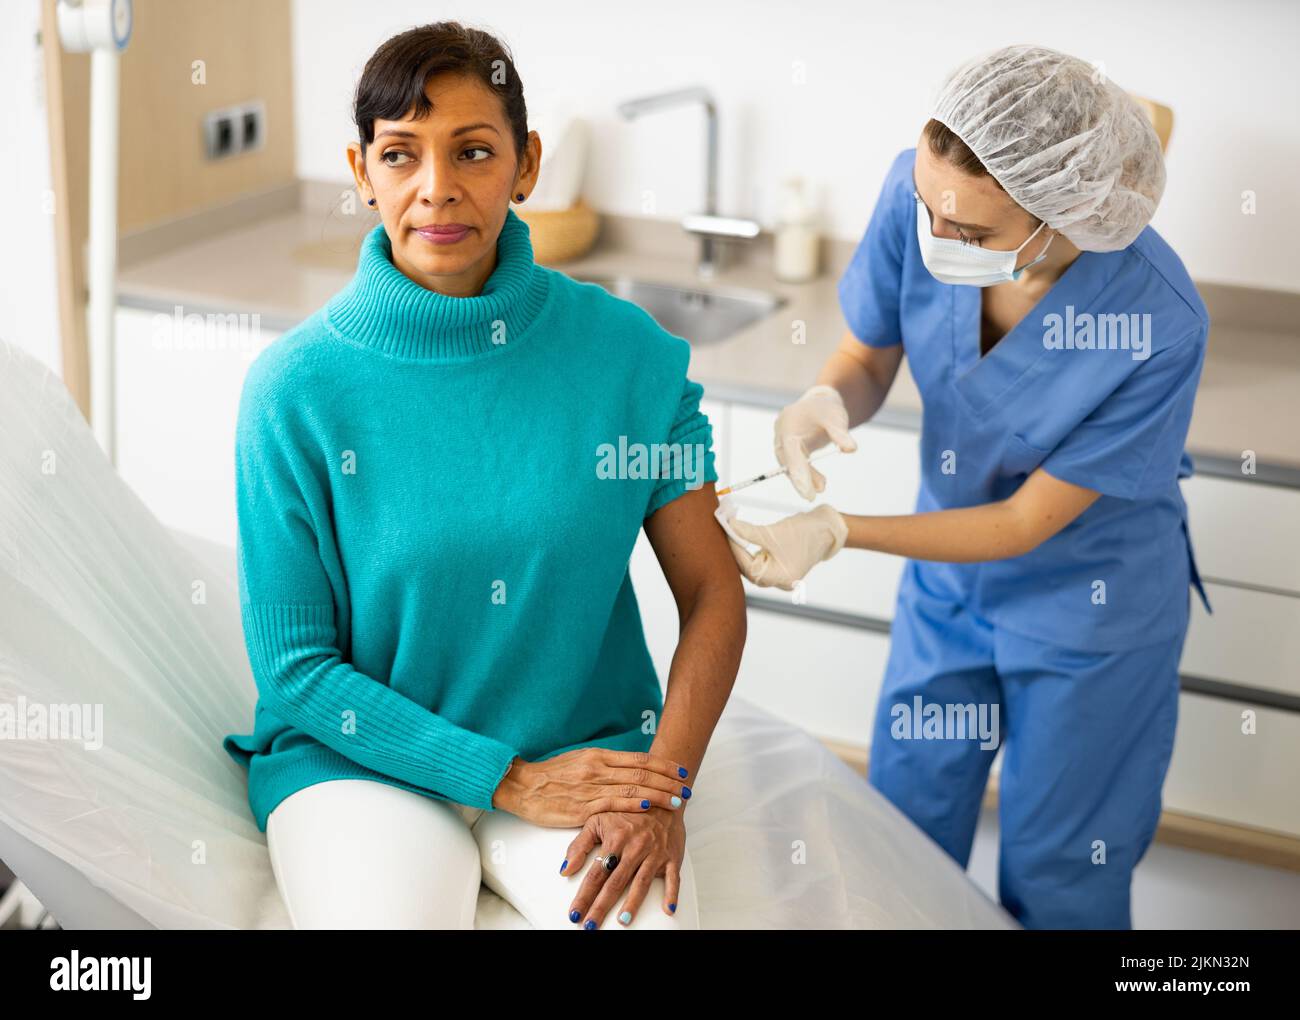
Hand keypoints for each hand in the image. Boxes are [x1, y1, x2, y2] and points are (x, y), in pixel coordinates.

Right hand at [492, 748, 690, 826]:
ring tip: (677, 801)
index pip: (640, 759)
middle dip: (669, 782)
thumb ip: (605, 764)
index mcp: (599, 756)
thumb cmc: (552, 775)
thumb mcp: (580, 760)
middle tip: (688, 788)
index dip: (664, 765)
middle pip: (642, 774)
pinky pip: (611, 805)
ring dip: (658, 795)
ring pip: (632, 789)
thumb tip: (630, 768)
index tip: (682, 771)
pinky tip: (647, 807)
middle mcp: (598, 769)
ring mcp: (591, 788)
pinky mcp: (582, 807)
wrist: (523, 786)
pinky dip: (632, 805)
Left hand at [561, 807, 686, 927]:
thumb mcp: (598, 819)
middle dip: (601, 906)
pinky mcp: (672, 856)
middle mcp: (635, 847)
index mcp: (615, 839)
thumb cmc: (626, 809)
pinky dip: (672, 894)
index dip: (584, 895)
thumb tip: (565, 870)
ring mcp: (655, 852)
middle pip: (615, 882)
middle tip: (590, 925)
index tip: (575, 913)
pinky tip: (668, 909)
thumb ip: (579, 845)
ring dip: (632, 903)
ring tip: (622, 921)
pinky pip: (673, 877)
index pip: (595, 873)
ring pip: (642, 882)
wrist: (659, 793)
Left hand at [724, 504, 848, 589]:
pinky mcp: (779, 565)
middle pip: (748, 568)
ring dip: (743, 547)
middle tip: (725, 530)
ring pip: (752, 563)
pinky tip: (743, 535)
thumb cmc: (804, 533)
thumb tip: (729, 526)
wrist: (827, 528)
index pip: (747, 567)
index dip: (734, 548)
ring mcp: (779, 575)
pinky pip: (760, 559)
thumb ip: (748, 532)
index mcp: (778, 579)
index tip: (725, 531)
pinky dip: (751, 548)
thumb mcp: (773, 532)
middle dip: (736, 548)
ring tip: (732, 531)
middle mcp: (778, 582)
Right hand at [774, 384, 858, 500]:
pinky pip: (796, 467)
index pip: (790, 450)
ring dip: (804, 480)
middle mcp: (781, 435)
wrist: (819, 404)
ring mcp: (783, 444)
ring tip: (821, 489)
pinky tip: (820, 484)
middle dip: (798, 480)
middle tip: (810, 496)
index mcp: (788, 424)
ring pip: (790, 467)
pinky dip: (807, 476)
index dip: (797, 470)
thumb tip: (851, 449)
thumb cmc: (826, 408)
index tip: (805, 487)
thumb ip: (841, 433)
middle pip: (787, 462)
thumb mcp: (836, 416)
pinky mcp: (790, 452)